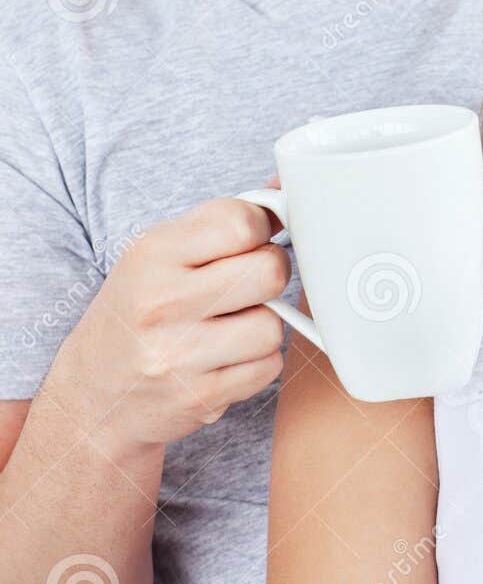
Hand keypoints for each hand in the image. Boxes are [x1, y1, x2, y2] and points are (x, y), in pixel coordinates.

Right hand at [51, 191, 290, 452]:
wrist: (94, 394)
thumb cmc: (138, 312)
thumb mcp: (161, 254)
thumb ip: (222, 219)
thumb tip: (286, 186)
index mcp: (152, 253)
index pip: (242, 222)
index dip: (261, 227)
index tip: (251, 239)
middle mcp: (162, 302)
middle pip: (270, 271)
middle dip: (270, 273)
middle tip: (249, 282)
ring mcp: (180, 355)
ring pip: (273, 324)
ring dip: (263, 323)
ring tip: (231, 325)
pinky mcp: (201, 396)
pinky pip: (268, 367)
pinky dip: (257, 362)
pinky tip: (226, 358)